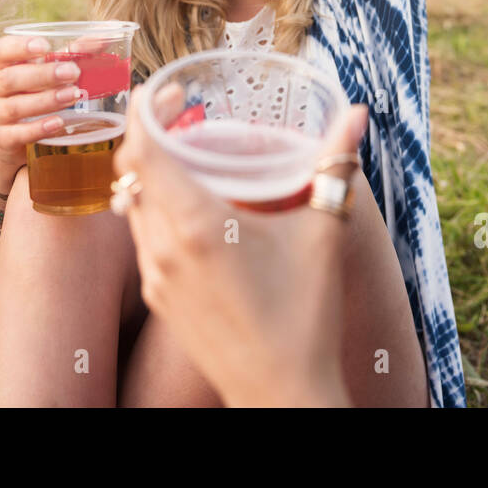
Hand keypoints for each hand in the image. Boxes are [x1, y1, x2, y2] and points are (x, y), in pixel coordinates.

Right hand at [0, 34, 83, 194]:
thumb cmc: (34, 92)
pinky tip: (59, 122)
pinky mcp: (2, 138)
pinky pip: (18, 134)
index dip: (21, 47)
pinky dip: (39, 128)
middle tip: (73, 72)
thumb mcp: (48, 69)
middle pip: (10, 78)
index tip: (45, 46)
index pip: (1, 50)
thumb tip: (104, 38)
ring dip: (46, 100)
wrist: (16, 136)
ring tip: (73, 95)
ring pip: (15, 107)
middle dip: (43, 75)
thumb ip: (72, 53)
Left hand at [113, 83, 367, 406]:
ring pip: (132, 205)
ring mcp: (155, 274)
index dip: (144, 110)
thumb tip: (357, 115)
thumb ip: (336, 166)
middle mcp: (163, 245)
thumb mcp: (325, 233)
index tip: (164, 91)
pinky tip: (195, 209)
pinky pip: (144, 238)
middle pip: (131, 171)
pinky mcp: (158, 297)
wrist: (282, 395)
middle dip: (150, 134)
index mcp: (194, 222)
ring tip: (190, 157)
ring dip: (151, 174)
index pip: (141, 149)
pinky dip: (157, 210)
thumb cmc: (306, 316)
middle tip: (182, 114)